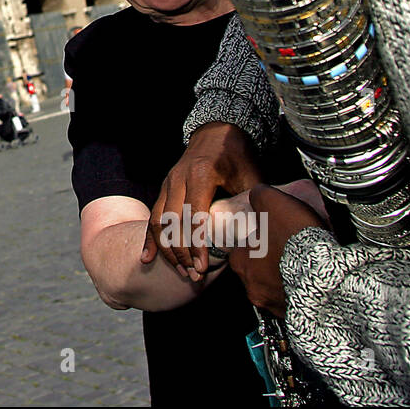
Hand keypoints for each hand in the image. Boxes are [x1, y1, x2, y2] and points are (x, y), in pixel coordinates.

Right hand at [141, 123, 261, 277]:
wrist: (216, 133)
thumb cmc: (237, 157)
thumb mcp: (250, 177)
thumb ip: (252, 203)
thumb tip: (262, 235)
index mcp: (201, 173)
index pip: (195, 214)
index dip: (198, 243)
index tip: (203, 266)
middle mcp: (179, 178)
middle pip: (173, 221)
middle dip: (182, 252)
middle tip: (193, 275)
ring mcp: (168, 183)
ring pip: (160, 221)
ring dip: (168, 250)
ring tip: (180, 271)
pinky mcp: (164, 188)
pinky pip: (153, 215)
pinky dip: (150, 239)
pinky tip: (147, 258)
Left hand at [226, 185, 323, 317]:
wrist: (328, 275)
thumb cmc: (296, 240)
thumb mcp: (273, 202)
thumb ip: (260, 196)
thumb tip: (258, 194)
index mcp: (241, 262)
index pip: (240, 248)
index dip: (256, 238)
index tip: (271, 232)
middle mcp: (253, 288)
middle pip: (257, 269)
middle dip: (271, 258)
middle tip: (290, 246)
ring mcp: (274, 305)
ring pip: (276, 286)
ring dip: (287, 275)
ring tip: (305, 262)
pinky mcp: (296, 316)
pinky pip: (295, 301)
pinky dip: (302, 290)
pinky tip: (314, 278)